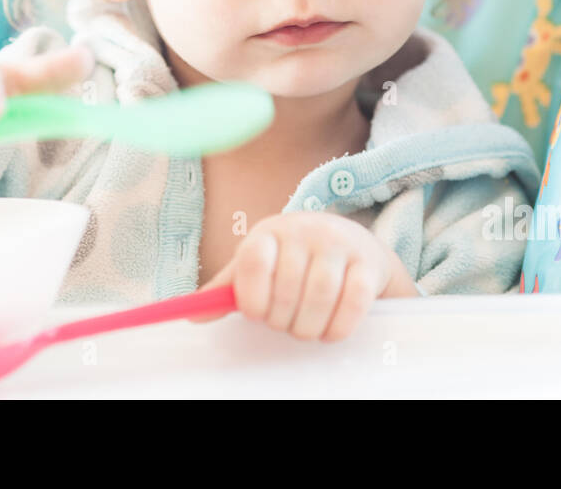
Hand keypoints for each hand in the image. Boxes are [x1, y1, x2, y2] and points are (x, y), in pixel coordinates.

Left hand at [187, 212, 414, 341]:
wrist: (354, 245)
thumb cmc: (295, 261)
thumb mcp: (261, 265)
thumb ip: (229, 289)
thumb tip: (192, 314)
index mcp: (270, 231)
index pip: (252, 260)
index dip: (252, 296)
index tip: (256, 314)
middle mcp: (304, 230)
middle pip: (287, 288)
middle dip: (282, 319)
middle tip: (285, 324)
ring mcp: (338, 244)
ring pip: (319, 296)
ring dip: (308, 327)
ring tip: (305, 329)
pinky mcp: (368, 263)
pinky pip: (353, 302)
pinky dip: (338, 327)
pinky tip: (331, 331)